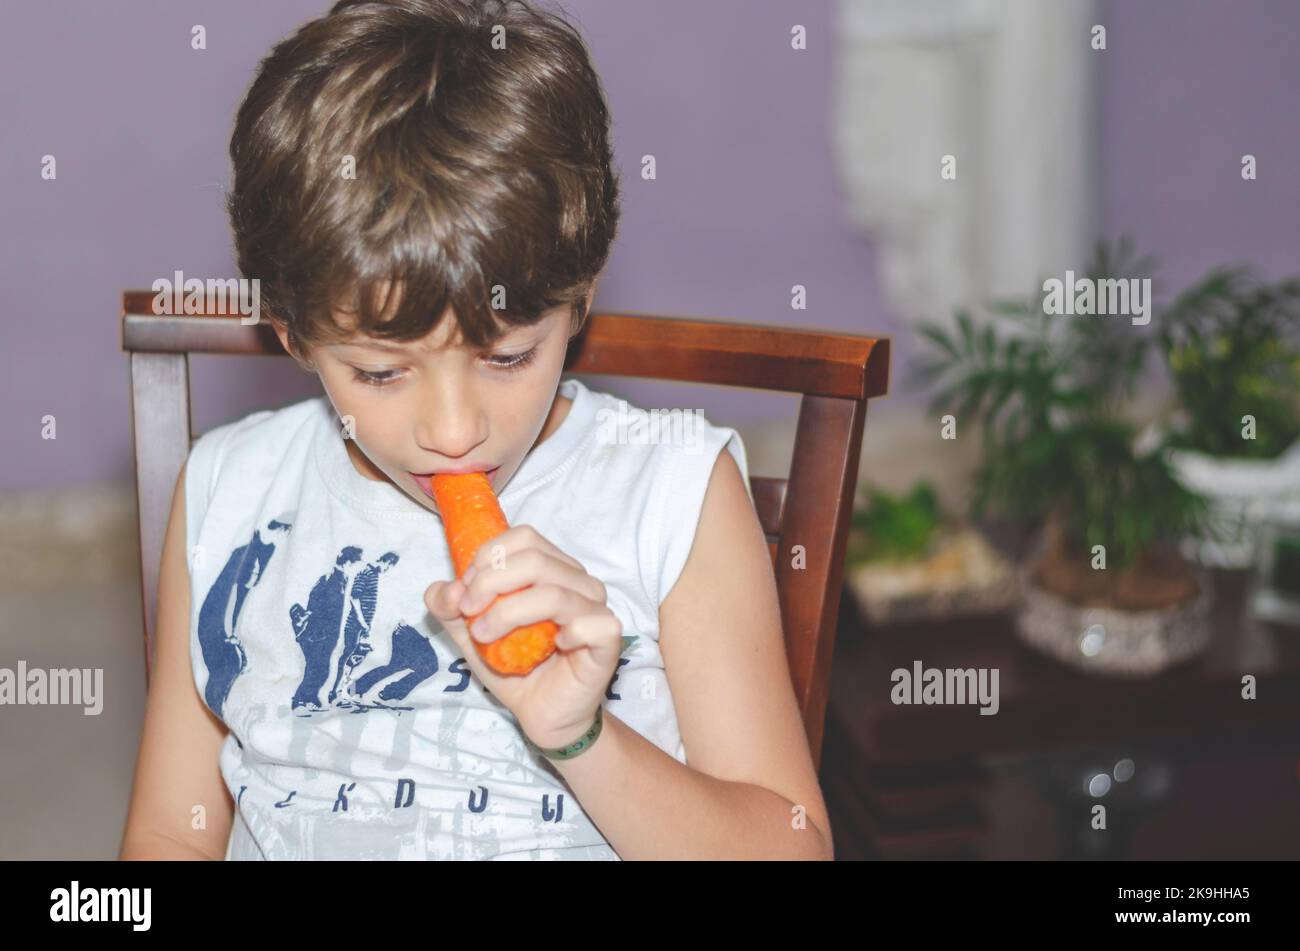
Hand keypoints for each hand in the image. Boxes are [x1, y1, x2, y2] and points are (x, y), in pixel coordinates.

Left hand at [424, 524, 622, 748]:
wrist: (541, 714)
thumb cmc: (514, 667)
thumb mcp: (468, 634)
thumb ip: (449, 606)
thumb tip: (449, 588)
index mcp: (551, 569)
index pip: (524, 538)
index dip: (488, 557)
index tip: (465, 591)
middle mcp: (578, 582)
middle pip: (534, 559)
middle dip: (490, 583)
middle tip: (469, 614)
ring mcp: (596, 608)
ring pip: (553, 593)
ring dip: (508, 613)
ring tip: (485, 636)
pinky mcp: (608, 639)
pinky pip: (589, 623)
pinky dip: (565, 633)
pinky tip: (553, 647)